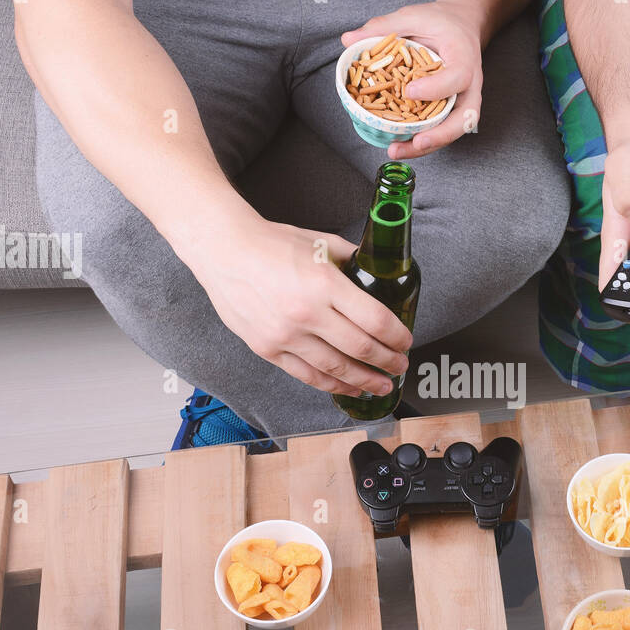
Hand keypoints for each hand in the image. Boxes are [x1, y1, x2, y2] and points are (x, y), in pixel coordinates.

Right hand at [183, 208, 412, 397]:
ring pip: (335, 368)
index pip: (374, 319)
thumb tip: (377, 271)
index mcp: (324, 283)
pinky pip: (306, 375)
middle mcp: (306, 313)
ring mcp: (285, 334)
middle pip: (360, 348)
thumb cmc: (271, 243)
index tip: (405, 341)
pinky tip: (346, 387)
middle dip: (387, 362)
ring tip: (380, 385)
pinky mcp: (267, 348)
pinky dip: (331, 384)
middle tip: (399, 366)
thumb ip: (351, 260)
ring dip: (363, 380)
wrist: (223, 250)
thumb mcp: (320, 242)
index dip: (396, 336)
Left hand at [342, 1, 482, 159]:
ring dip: (427, 145)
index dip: (434, 88)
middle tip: (416, 142)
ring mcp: (463, 101)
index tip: (409, 92)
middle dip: (440, 135)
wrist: (462, 25)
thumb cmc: (440, 21)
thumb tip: (348, 39)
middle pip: (464, 118)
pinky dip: (421, 140)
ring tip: (396, 150)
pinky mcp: (453, 110)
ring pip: (453, 131)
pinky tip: (399, 144)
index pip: (456, 78)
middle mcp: (469, 85)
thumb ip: (384, 27)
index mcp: (463, 58)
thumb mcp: (413, 16)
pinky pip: (441, 129)